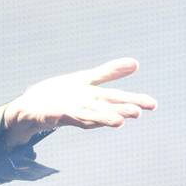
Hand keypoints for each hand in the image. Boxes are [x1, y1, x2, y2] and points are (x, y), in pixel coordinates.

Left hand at [0, 57, 156, 149]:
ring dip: (104, 118)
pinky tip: (84, 116)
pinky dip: (77, 116)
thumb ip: (110, 72)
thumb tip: (136, 63)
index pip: (118, 98)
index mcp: (94, 97)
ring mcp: (72, 111)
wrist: (32, 106)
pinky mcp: (57, 114)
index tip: (153, 105)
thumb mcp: (86, 79)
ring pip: (92, 115)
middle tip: (138, 113)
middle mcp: (86, 106)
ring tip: (120, 122)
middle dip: (122, 110)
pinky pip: (69, 116)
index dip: (135, 101)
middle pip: (107, 108)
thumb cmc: (60, 94)